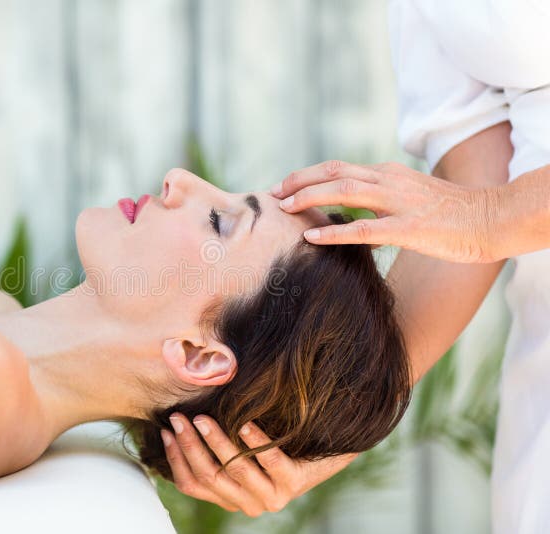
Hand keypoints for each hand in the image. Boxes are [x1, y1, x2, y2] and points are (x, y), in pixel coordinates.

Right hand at [162, 413, 355, 516]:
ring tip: (203, 417)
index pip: (191, 484)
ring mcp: (271, 496)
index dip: (176, 458)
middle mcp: (248, 503)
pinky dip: (254, 441)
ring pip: (234, 469)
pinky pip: (270, 461)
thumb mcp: (239, 452)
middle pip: (209, 475)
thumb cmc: (272, 446)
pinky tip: (245, 422)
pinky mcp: (294, 483)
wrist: (323, 453)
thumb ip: (213, 451)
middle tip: (179, 418)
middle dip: (190, 445)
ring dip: (215, 441)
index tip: (166, 430)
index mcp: (229, 499)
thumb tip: (174, 426)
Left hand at [269, 160, 497, 262]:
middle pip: (334, 172)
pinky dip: (335, 231)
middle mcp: (389, 181)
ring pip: (344, 192)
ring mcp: (399, 202)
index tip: (283, 187)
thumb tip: (349, 226)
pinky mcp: (408, 227)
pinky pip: (364, 228)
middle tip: (273, 195)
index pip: (338, 168)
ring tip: (284, 209)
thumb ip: (378, 208)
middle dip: (299, 181)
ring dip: (309, 198)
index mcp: (387, 174)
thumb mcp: (408, 203)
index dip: (307, 176)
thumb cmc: (448, 217)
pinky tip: (312, 237)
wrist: (490, 220)